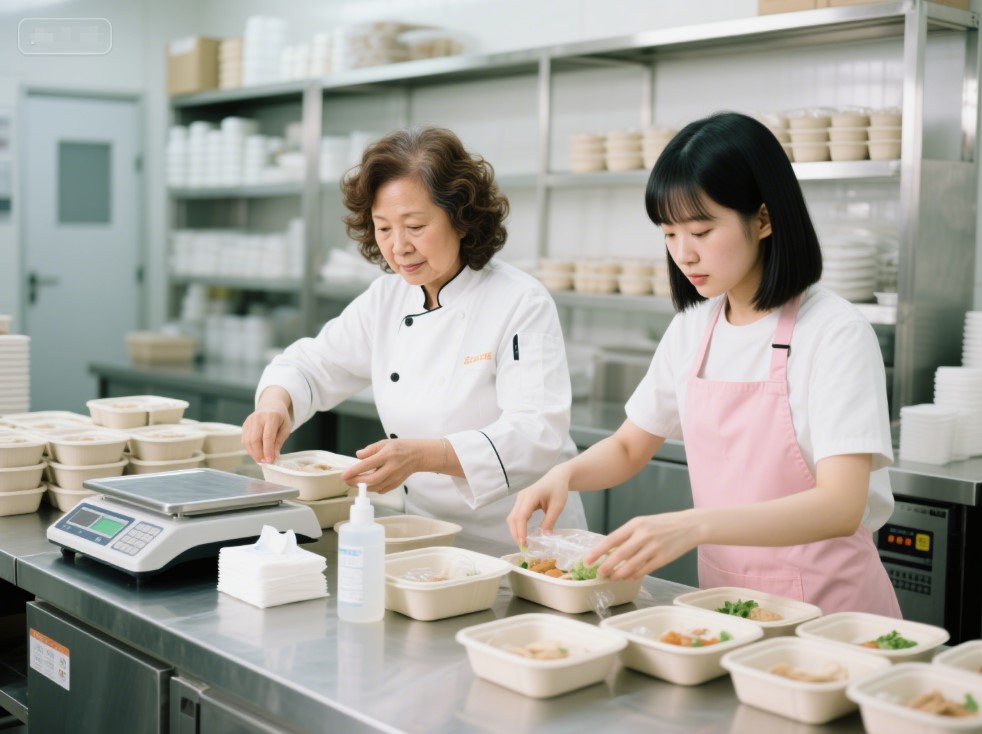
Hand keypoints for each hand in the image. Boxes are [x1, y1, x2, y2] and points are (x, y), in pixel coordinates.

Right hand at [242, 405, 290, 464]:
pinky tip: (256, 453)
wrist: (271, 405)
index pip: (268, 436)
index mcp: (271, 417)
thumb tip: (274, 456)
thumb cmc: (280, 417)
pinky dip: (250, 449)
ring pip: (247, 441)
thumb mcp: (285, 428)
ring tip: (261, 460)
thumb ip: (279, 442)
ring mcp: (249, 421)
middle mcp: (258, 418)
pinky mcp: (244, 425)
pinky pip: (244, 440)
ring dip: (253, 453)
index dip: (268, 450)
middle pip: (254, 440)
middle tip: (265, 462)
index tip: (270, 461)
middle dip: (259, 454)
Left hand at [339, 439, 427, 493]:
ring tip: (355, 481)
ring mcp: (395, 477)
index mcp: (387, 455)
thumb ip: (370, 449)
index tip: (344, 475)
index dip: (354, 471)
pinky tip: (368, 483)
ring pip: (375, 487)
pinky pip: (381, 490)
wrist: (418, 455)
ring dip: (363, 486)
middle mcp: (391, 467)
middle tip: (347, 480)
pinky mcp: (396, 484)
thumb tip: (358, 455)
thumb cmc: (400, 447)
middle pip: (371, 480)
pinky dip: (373, 488)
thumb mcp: (384, 443)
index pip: (367, 464)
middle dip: (356, 482)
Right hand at [506, 466, 570, 547]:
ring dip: (515, 531)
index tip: (524, 543)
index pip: (521, 516)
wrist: (557, 477)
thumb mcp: (558, 506)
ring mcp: (520, 499)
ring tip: (523, 543)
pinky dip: (518, 526)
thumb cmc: (558, 489)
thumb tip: (544, 537)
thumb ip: (550, 521)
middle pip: (512, 518)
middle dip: (515, 533)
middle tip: (523, 547)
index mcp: (530, 496)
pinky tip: (524, 534)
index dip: (520, 531)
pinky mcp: (521, 502)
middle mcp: (521, 497)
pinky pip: (516, 515)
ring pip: (512, 517)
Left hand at [583, 510, 699, 579]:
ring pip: (631, 565)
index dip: (598, 551)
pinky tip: (629, 577)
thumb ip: (628, 535)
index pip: (612, 539)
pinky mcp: (663, 558)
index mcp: (636, 524)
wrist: (690, 526)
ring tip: (612, 577)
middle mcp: (644, 535)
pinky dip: (634, 575)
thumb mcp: (644, 523)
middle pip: (619, 554)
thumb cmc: (663, 524)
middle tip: (599, 573)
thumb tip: (610, 551)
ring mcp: (654, 547)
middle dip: (606, 566)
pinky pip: (644, 570)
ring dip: (619, 573)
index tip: (587, 560)